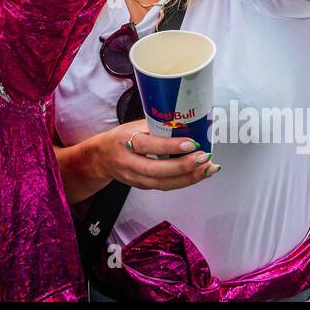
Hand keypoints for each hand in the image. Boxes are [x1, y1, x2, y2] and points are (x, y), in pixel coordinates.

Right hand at [91, 121, 218, 190]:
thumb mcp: (134, 126)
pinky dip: (184, 181)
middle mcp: (129, 162)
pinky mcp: (142, 186)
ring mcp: (135, 178)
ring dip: (189, 177)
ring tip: (208, 168)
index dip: (170, 146)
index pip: (148, 145)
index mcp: (126, 141)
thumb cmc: (122, 137)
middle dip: (184, 166)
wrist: (101, 157)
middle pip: (157, 170)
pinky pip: (165, 186)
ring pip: (163, 183)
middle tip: (205, 158)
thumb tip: (187, 123)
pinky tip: (199, 174)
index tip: (192, 143)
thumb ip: (156, 126)